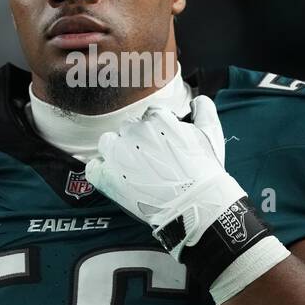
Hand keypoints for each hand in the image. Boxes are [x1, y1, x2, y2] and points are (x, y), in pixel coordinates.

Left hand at [84, 95, 246, 257]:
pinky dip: (101, 171)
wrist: (197, 204)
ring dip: (117, 151)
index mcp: (156, 119)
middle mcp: (134, 132)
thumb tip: (195, 100)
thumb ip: (204, 109)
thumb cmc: (205, 171)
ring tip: (133, 169)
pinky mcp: (107, 178)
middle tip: (153, 160)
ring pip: (108, 142)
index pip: (150, 115)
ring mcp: (118, 155)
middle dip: (139, 140)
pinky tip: (115, 178)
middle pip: (129, 128)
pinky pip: (93, 168)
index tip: (165, 145)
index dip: (159, 129)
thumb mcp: (211, 134)